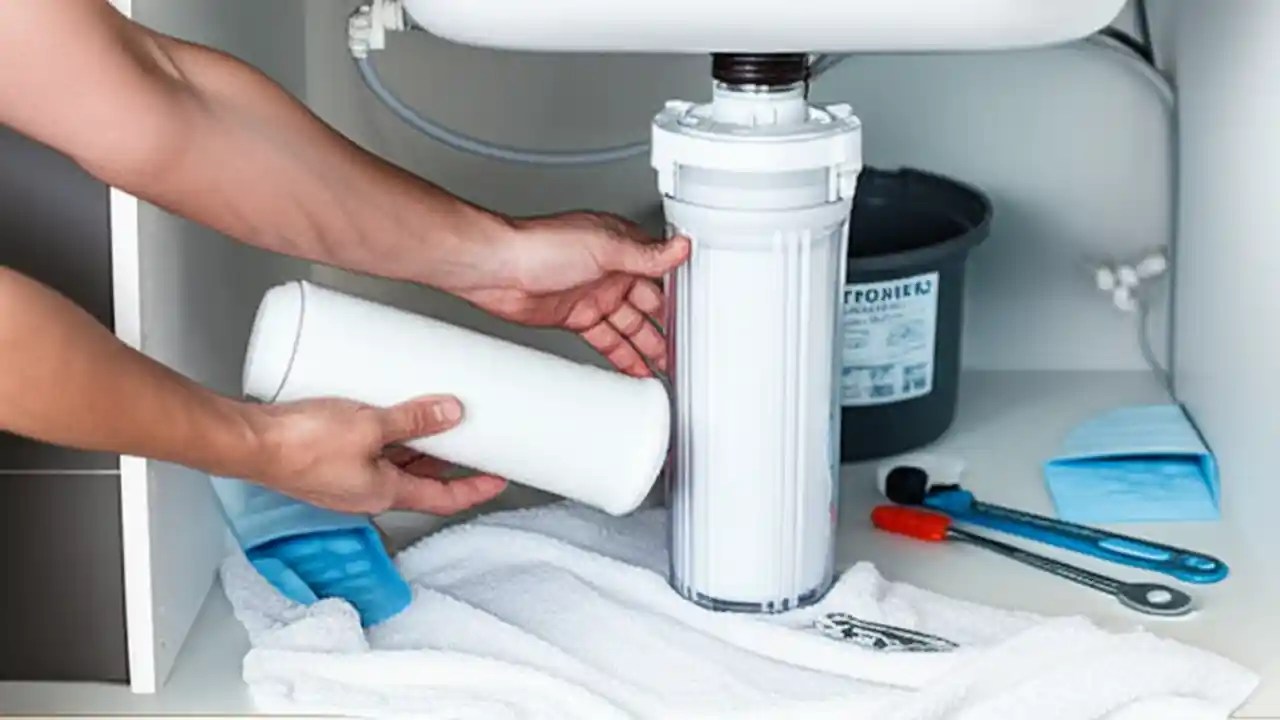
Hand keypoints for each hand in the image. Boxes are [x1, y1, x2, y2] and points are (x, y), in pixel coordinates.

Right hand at [247, 394, 505, 514]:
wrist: (249, 443)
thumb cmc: (300, 445)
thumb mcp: (370, 424)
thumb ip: (414, 419)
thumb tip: (451, 413)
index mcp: (384, 493)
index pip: (444, 498)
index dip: (475, 489)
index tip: (500, 478)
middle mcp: (367, 492)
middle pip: (422, 481)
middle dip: (451, 462)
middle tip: (477, 442)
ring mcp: (346, 478)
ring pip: (396, 464)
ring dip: (421, 447)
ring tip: (442, 419)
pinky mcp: (328, 460)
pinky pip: (371, 451)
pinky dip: (391, 436)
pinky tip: (392, 412)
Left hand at [454, 212, 689, 376]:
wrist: (496, 269)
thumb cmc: (539, 244)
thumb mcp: (603, 246)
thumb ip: (646, 253)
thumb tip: (681, 246)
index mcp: (620, 248)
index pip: (660, 274)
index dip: (678, 296)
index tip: (694, 317)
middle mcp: (609, 271)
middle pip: (648, 305)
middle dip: (666, 327)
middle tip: (683, 350)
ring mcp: (593, 295)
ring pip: (629, 326)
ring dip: (646, 347)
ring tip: (664, 368)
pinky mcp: (575, 317)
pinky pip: (606, 340)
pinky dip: (621, 355)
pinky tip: (634, 369)